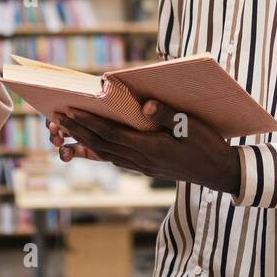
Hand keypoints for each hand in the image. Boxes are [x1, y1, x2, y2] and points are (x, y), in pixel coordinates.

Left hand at [51, 100, 241, 194]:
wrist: (219, 172)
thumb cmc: (207, 145)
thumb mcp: (190, 125)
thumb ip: (166, 114)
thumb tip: (143, 104)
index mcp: (149, 148)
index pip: (111, 134)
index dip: (89, 122)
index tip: (70, 111)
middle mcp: (141, 160)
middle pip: (102, 144)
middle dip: (78, 131)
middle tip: (57, 119)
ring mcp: (143, 166)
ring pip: (106, 154)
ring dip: (85, 141)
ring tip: (67, 131)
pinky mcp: (146, 168)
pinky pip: (116, 160)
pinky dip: (99, 152)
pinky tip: (92, 147)